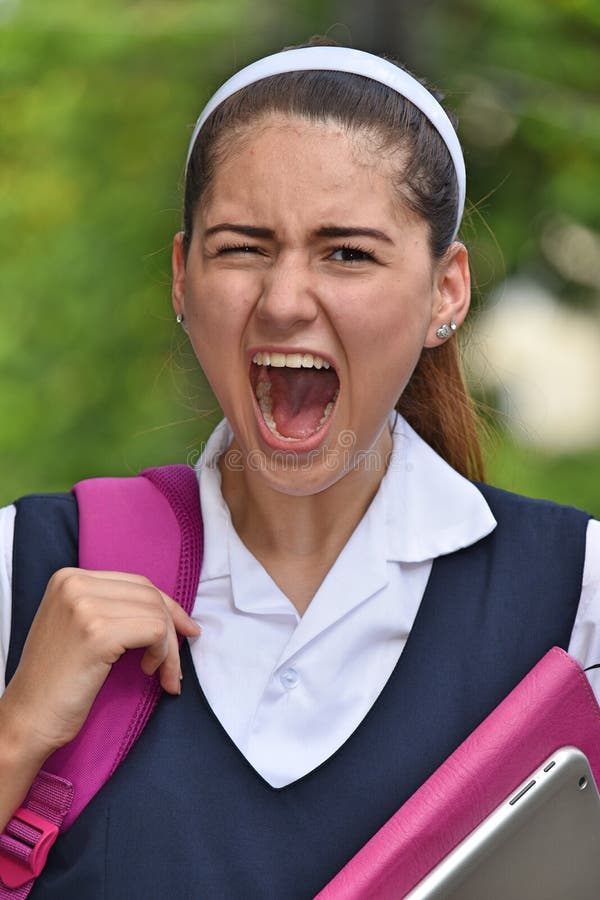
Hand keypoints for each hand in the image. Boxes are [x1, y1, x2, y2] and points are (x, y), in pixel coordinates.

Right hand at [1, 567, 200, 757]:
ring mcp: (84, 606)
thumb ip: (111, 607)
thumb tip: (169, 609)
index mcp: (68, 578)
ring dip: (169, 648)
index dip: (168, 607)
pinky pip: (155, 632)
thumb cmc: (57, 681)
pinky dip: (163, 654)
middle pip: (150, 595)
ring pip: (157, 614)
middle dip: (173, 628)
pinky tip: (148, 672)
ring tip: (161, 673)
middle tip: (175, 663)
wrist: (28, 719)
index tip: (185, 630)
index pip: (137, 583)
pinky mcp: (97, 633)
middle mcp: (74, 584)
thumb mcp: (78, 626)